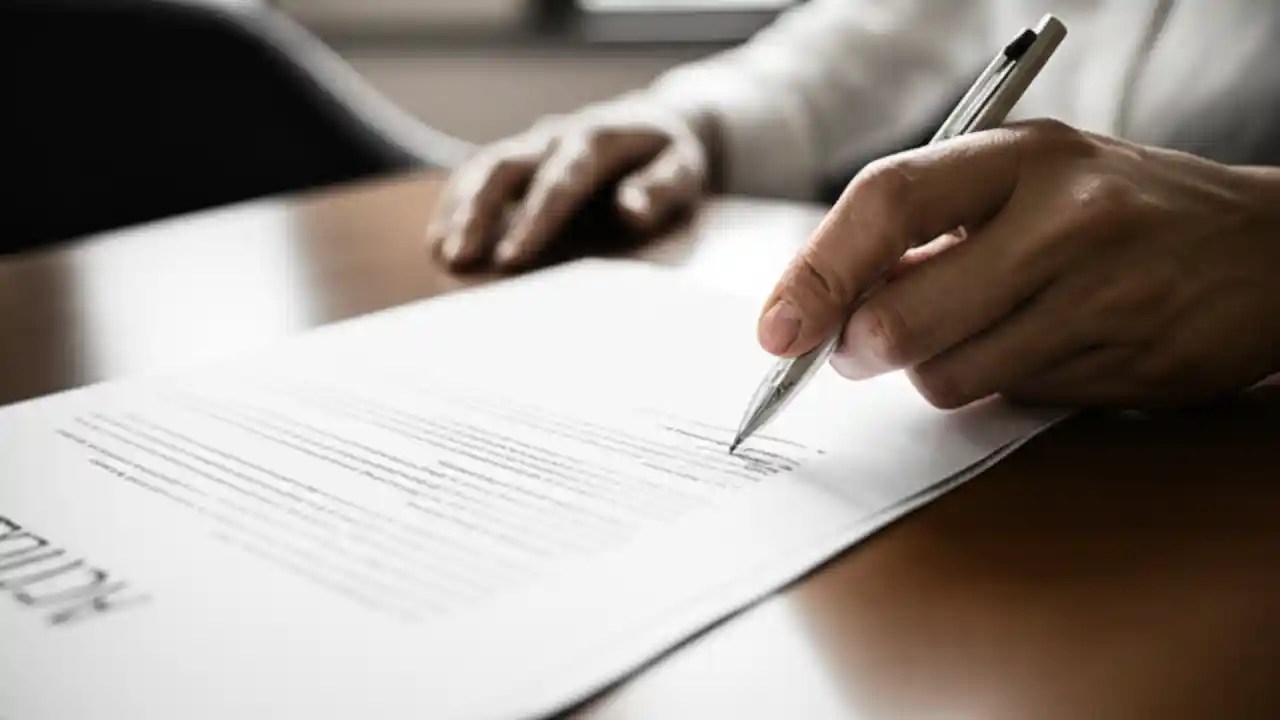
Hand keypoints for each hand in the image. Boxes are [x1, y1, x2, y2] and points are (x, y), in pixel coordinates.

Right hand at [428, 96, 712, 269]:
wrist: (654, 121)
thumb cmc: (671, 157)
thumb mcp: (684, 168)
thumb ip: (662, 187)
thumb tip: (631, 208)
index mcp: (598, 140)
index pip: (560, 181)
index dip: (534, 220)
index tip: (511, 259)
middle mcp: (556, 136)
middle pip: (505, 167)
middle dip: (478, 213)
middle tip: (458, 258)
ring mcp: (532, 144)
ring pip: (483, 169)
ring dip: (458, 210)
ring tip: (440, 254)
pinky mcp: (519, 157)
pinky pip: (477, 175)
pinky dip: (455, 205)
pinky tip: (439, 242)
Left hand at [757, 120, 1279, 407]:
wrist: (1265, 249)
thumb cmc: (1115, 210)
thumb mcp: (1026, 180)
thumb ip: (929, 228)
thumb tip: (825, 300)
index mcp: (1022, 154)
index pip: (886, 202)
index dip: (816, 272)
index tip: (776, 330)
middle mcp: (1063, 219)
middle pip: (902, 318)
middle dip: (858, 349)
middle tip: (856, 347)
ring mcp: (1103, 298)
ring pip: (949, 379)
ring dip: (935, 372)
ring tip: (980, 330)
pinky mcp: (1129, 368)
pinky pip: (1013, 404)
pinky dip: (1002, 389)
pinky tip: (1046, 347)